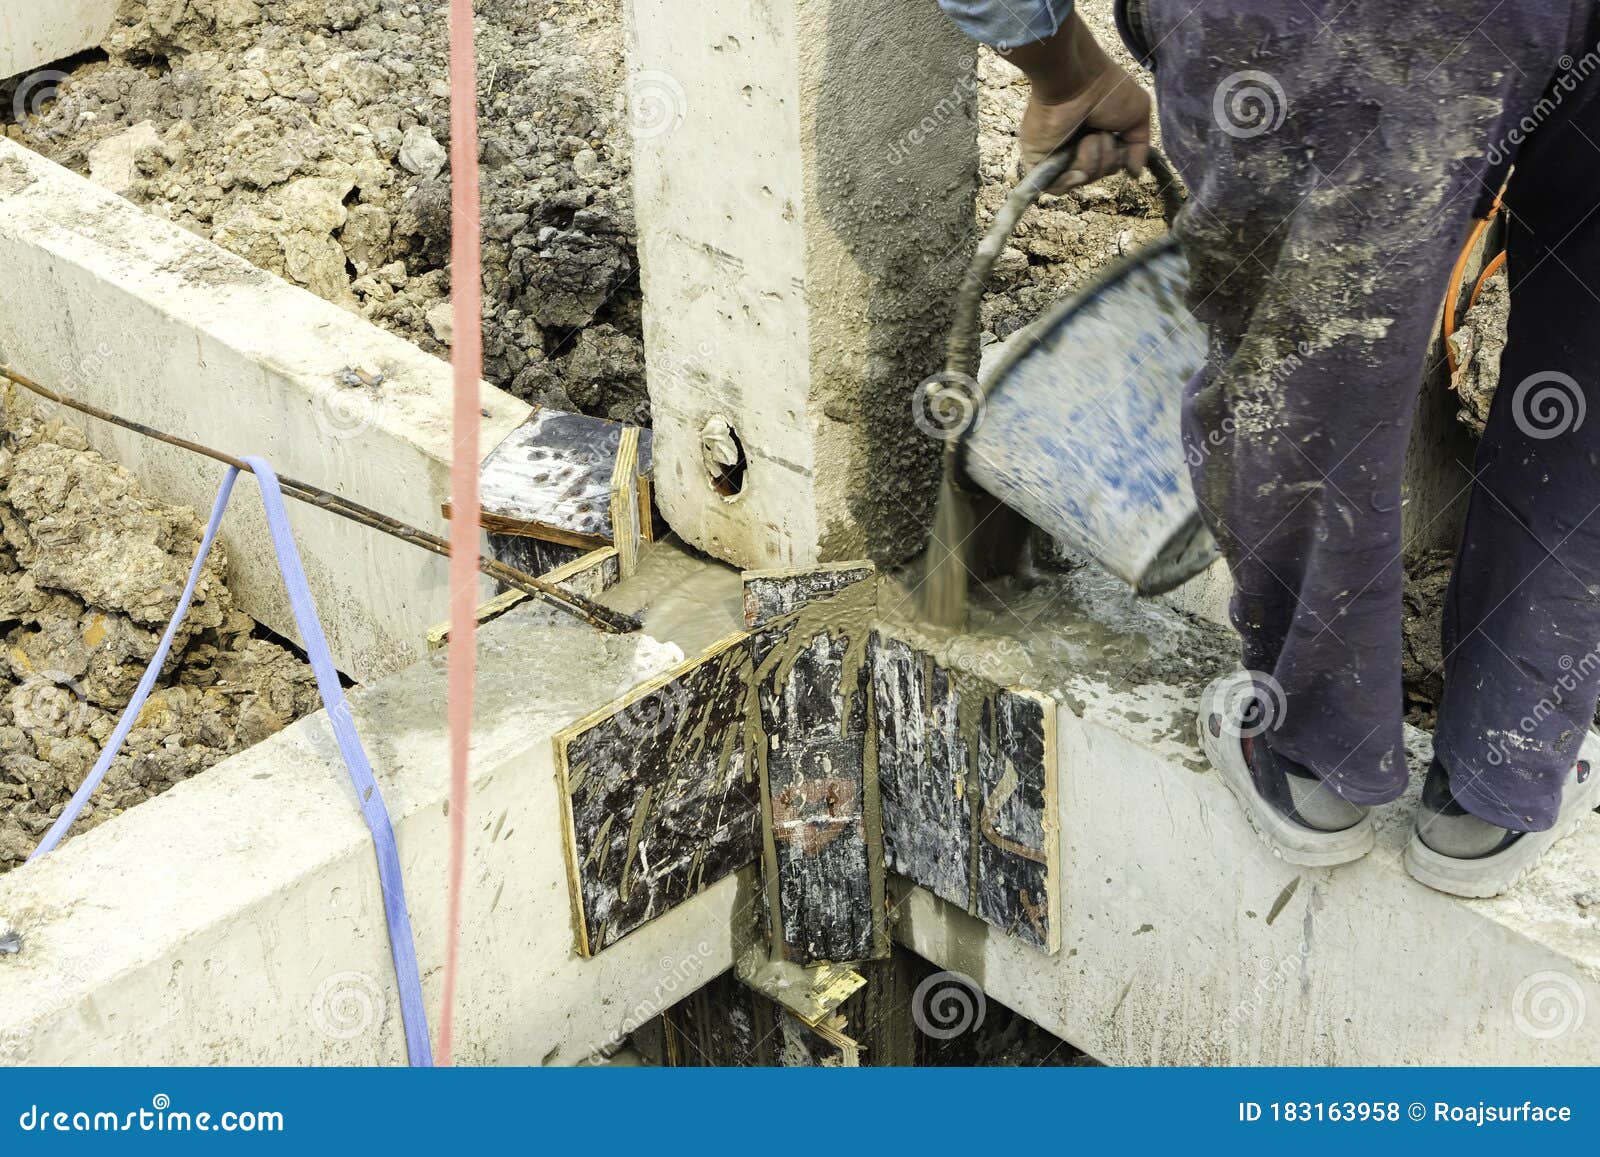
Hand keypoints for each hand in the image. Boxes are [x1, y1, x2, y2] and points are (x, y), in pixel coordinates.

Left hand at [1005, 14, 1151, 193]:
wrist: (1075, 81)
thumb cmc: (1107, 90)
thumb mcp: (1138, 113)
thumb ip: (1139, 146)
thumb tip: (1135, 173)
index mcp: (1096, 135)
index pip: (1109, 164)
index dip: (1117, 158)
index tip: (1119, 138)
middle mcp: (1075, 146)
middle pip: (1098, 174)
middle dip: (1107, 158)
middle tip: (1100, 132)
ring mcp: (1057, 154)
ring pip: (1081, 181)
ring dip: (1091, 160)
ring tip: (1087, 136)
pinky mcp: (1039, 162)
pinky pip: (1057, 188)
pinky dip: (1071, 176)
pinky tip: (1073, 154)